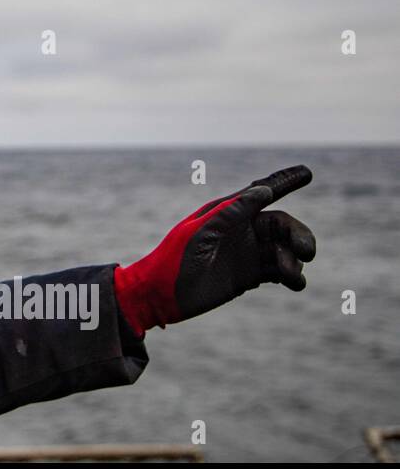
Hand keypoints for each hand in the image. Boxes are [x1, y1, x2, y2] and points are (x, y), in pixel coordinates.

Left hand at [114, 165, 316, 337]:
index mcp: (227, 214)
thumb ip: (230, 213)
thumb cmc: (174, 258)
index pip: (261, 192)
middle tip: (307, 251)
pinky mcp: (250, 276)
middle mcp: (241, 230)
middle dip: (299, 234)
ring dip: (294, 260)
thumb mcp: (200, 233)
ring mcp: (247, 253)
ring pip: (284, 249)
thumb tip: (263, 190)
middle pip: (282, 225)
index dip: (284, 181)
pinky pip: (280, 272)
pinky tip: (296, 283)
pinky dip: (293, 276)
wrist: (160, 295)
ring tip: (290, 275)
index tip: (308, 173)